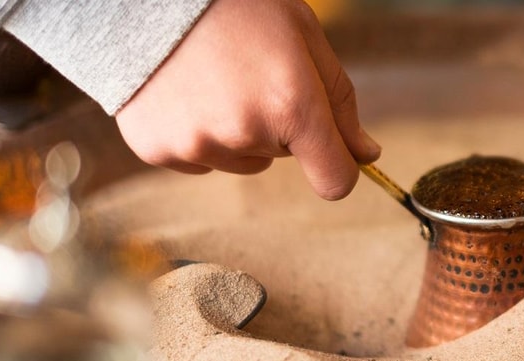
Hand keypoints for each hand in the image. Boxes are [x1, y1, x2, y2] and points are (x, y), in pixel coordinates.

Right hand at [114, 0, 379, 199]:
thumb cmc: (236, 5)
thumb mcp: (303, 36)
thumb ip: (339, 101)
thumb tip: (365, 154)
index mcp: (291, 104)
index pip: (335, 179)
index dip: (340, 167)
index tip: (334, 154)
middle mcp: (244, 133)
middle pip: (282, 158)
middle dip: (277, 125)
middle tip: (248, 74)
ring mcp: (197, 144)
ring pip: (239, 160)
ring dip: (235, 131)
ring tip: (212, 79)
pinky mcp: (157, 149)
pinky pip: (197, 159)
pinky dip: (195, 133)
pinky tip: (183, 90)